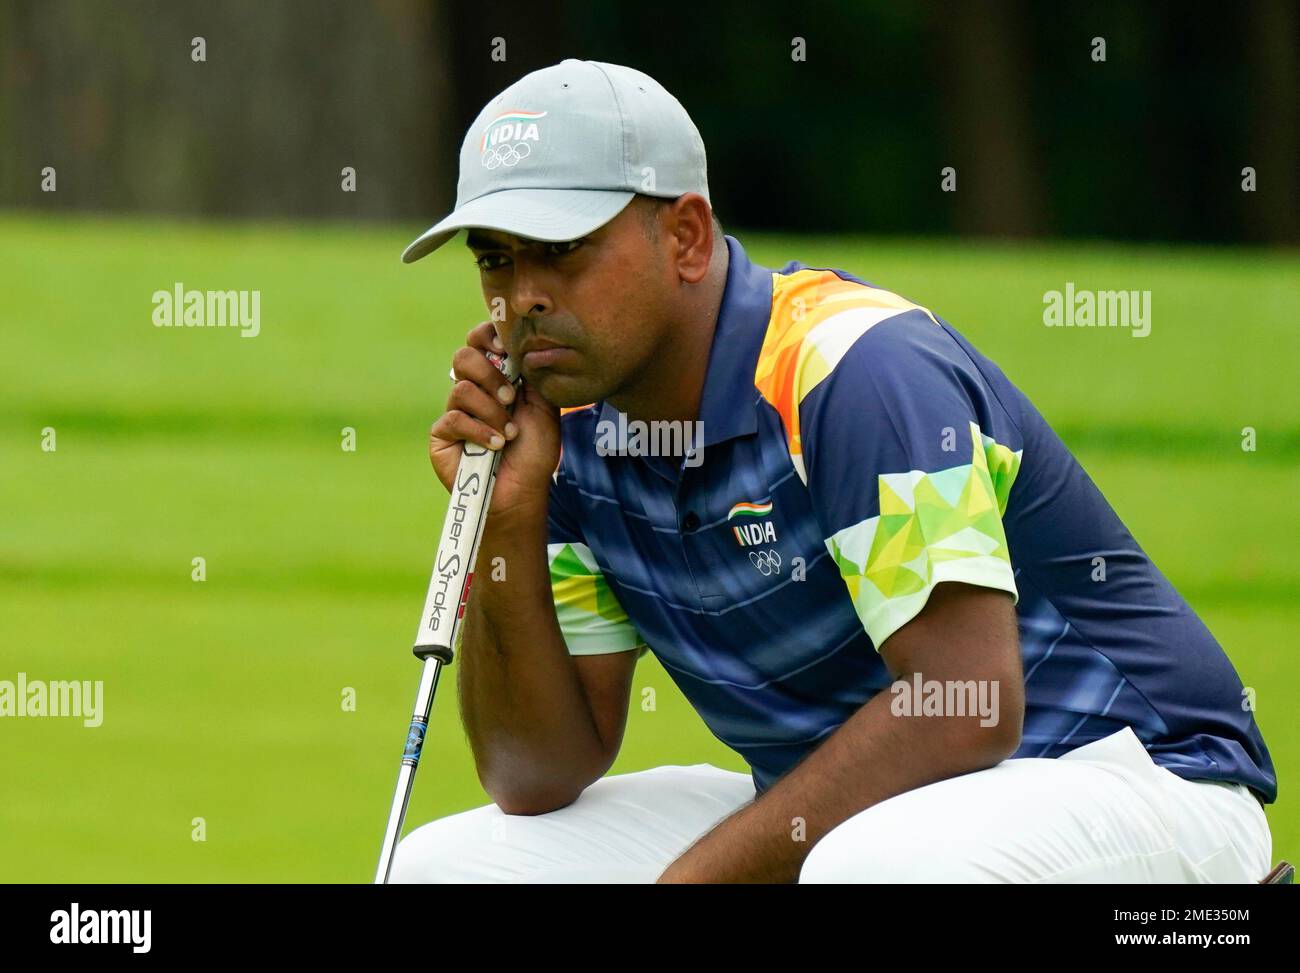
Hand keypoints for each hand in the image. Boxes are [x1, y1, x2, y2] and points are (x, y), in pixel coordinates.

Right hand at [429, 320, 559, 518]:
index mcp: (495, 377)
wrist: (524, 490)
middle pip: (463, 357)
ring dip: (491, 411)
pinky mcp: (442, 435)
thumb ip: (531, 376)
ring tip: (509, 432)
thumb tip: (520, 348)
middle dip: (489, 375)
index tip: (504, 351)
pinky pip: (454, 419)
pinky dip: (480, 431)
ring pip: (461, 389)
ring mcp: (455, 411)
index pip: (480, 341)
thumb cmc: (534, 451)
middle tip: (509, 398)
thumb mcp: (544, 408)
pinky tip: (496, 445)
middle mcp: (471, 390)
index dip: (486, 337)